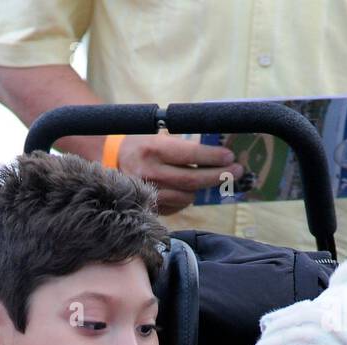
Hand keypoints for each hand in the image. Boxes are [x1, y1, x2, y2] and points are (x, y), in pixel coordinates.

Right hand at [116, 134, 242, 213]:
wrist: (110, 161)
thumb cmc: (141, 145)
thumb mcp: (159, 136)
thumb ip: (183, 146)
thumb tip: (217, 155)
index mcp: (153, 149)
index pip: (190, 155)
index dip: (213, 158)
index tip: (230, 157)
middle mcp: (149, 172)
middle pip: (192, 180)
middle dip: (218, 176)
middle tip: (236, 172)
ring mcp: (147, 193)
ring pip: (186, 197)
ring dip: (202, 189)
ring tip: (211, 179)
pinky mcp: (147, 206)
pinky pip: (177, 206)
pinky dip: (186, 198)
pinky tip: (188, 189)